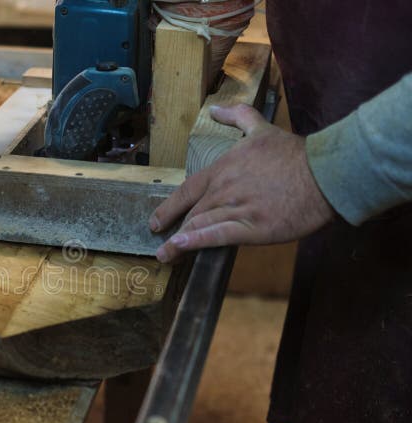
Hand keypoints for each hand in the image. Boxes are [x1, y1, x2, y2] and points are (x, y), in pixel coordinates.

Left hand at [149, 104, 334, 262]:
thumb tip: (215, 109)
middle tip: (162, 248)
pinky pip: (217, 236)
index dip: (168, 209)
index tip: (155, 223)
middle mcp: (224, 189)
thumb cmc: (294, 154)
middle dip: (173, 230)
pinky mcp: (253, 228)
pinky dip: (195, 242)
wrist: (325, 173)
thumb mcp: (261, 130)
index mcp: (222, 169)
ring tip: (167, 256)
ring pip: (199, 226)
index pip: (186, 191)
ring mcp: (237, 209)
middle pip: (190, 213)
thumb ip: (237, 118)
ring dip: (178, 243)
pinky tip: (179, 249)